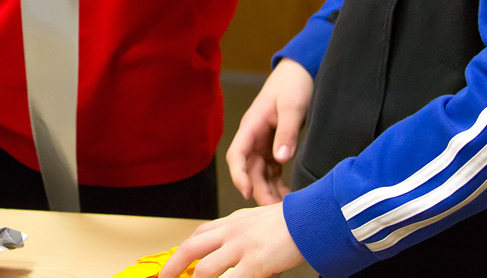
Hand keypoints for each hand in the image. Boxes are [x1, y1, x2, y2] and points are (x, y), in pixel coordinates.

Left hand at [160, 204, 302, 277]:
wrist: (312, 217)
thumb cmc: (294, 221)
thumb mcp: (261, 222)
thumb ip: (245, 237)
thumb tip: (241, 260)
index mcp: (233, 222)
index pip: (199, 234)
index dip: (183, 250)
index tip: (176, 262)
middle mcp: (232, 232)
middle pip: (192, 248)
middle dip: (174, 266)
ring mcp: (241, 247)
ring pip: (205, 269)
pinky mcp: (255, 262)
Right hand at [227, 58, 312, 205]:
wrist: (301, 71)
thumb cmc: (293, 84)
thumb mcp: (291, 107)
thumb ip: (286, 133)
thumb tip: (281, 159)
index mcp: (251, 126)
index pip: (237, 155)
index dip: (239, 175)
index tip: (246, 193)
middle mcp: (254, 137)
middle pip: (250, 170)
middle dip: (259, 191)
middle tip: (274, 211)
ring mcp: (264, 143)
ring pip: (261, 173)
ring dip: (269, 191)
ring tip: (283, 210)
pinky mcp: (276, 146)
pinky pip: (273, 171)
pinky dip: (279, 184)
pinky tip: (289, 197)